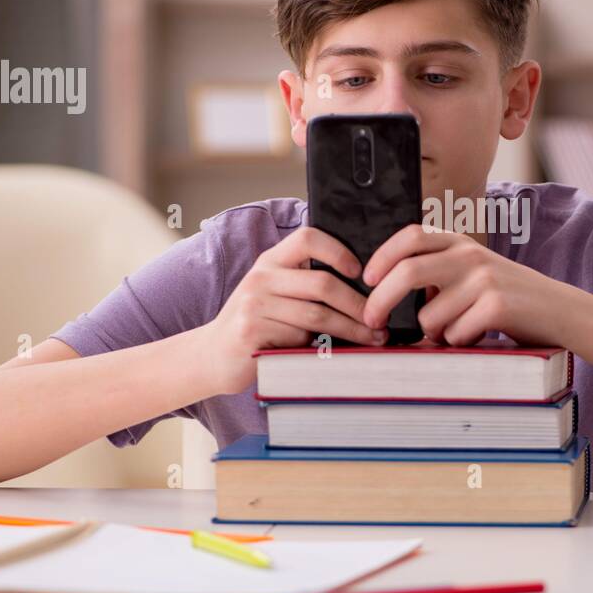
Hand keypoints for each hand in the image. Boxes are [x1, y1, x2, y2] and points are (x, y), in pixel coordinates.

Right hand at [200, 227, 385, 393]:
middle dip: (358, 305)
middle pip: (322, 284)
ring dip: (351, 330)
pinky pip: (298, 338)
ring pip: (317, 315)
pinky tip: (331, 352)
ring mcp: (254, 304)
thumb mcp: (275, 294)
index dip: (339, 251)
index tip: (361, 273)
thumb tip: (365, 291)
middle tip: (379, 320)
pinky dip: (319, 347)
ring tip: (372, 339)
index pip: (308, 238)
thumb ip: (305, 284)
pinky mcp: (251, 332)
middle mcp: (261, 277)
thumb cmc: (257, 324)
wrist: (213, 355)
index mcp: (271, 261)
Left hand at [361, 225, 569, 346]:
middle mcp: (471, 255)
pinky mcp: (497, 305)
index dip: (382, 257)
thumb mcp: (473, 271)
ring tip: (457, 332)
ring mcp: (484, 279)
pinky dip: (459, 343)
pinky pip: (454, 335)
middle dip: (381, 300)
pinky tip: (479, 337)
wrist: (560, 310)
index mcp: (461, 243)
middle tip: (371, 321)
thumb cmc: (510, 297)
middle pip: (407, 272)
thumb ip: (438, 271)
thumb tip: (385, 291)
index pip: (410, 237)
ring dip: (435, 334)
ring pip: (429, 316)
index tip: (367, 280)